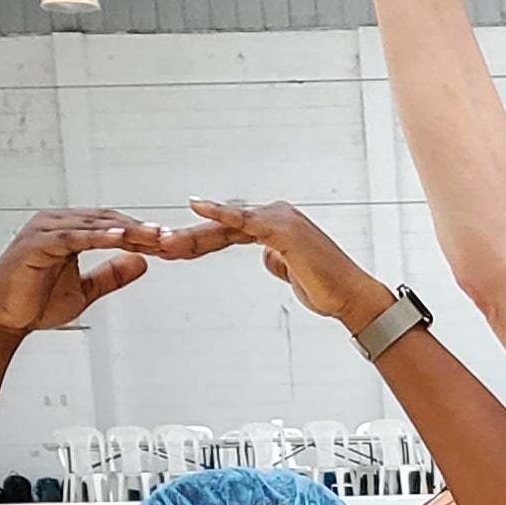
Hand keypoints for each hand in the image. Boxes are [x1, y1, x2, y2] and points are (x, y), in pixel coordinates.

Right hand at [0, 210, 164, 336]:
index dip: (140, 233)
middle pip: (106, 221)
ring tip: (154, 236)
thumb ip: (112, 275)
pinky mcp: (35, 244)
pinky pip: (72, 238)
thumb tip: (143, 262)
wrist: (4, 320)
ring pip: (93, 226)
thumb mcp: (86, 290)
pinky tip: (120, 240)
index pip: (111, 226)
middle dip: (139, 229)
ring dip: (125, 231)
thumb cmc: (37, 303)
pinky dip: (97, 237)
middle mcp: (55, 224)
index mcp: (68, 231)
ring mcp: (43, 231)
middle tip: (169, 236)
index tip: (169, 241)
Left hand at [179, 199, 392, 325]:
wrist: (352, 297)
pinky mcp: (282, 229)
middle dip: (185, 240)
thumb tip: (267, 257)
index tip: (169, 251)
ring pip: (224, 228)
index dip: (196, 243)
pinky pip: (244, 221)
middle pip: (219, 229)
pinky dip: (219, 214)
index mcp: (273, 227)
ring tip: (162, 241)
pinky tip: (195, 207)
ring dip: (192, 236)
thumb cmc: (328, 289)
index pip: (225, 235)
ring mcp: (278, 219)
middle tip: (153, 246)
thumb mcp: (293, 273)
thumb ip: (276, 260)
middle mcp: (273, 216)